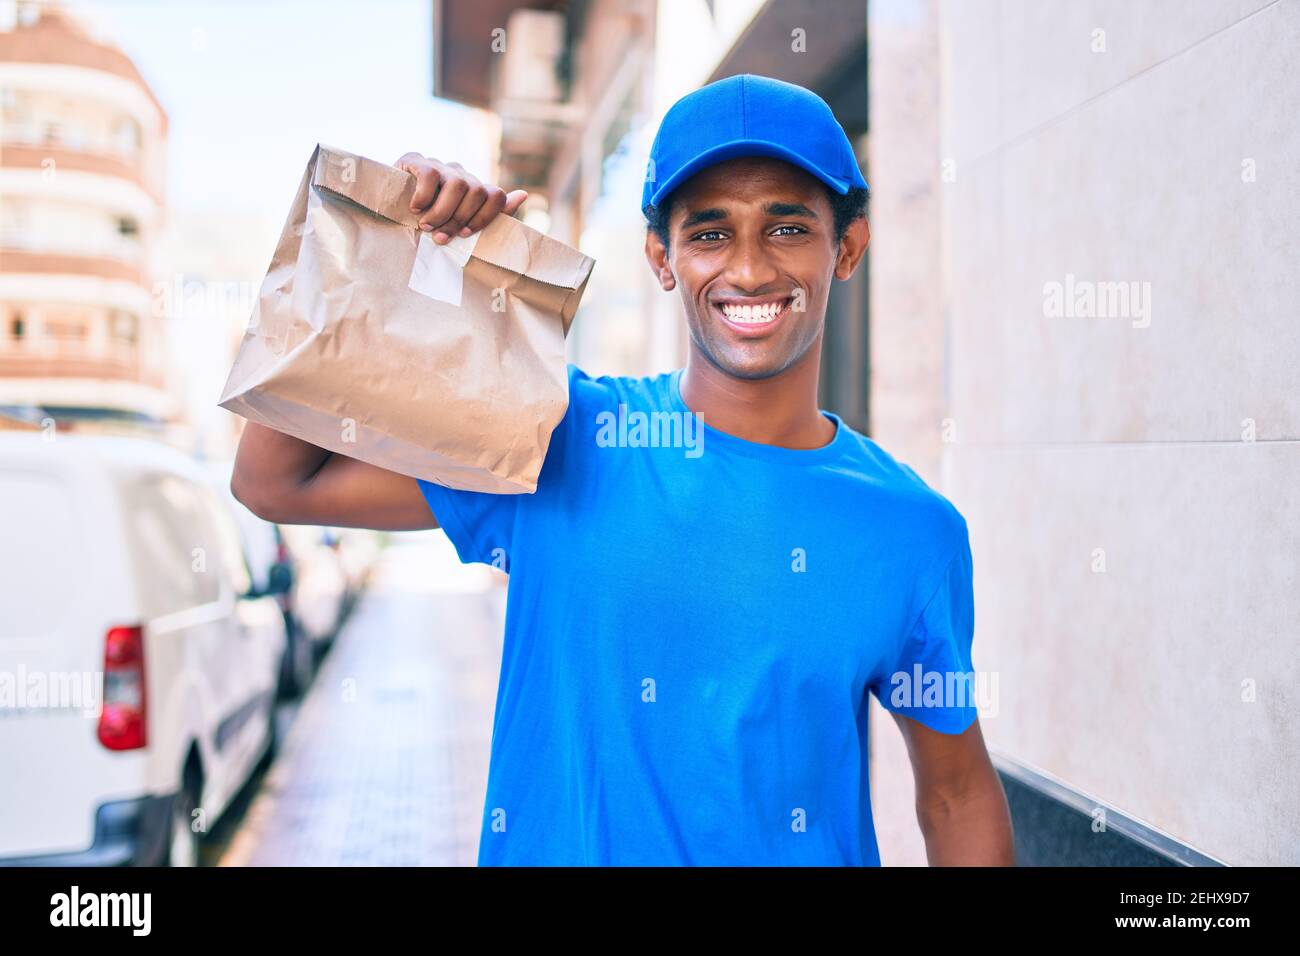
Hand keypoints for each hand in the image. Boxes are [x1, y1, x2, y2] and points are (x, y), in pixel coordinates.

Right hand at [394, 153, 528, 243]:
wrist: (389, 209)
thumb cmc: (430, 222)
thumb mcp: (460, 225)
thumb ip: (492, 214)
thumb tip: (523, 195)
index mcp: (474, 189)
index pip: (496, 195)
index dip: (485, 217)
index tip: (466, 235)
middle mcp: (460, 173)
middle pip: (476, 191)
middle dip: (459, 219)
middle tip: (440, 237)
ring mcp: (440, 165)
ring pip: (457, 184)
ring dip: (441, 212)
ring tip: (426, 226)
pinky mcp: (416, 160)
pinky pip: (430, 175)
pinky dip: (424, 196)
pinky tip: (415, 208)